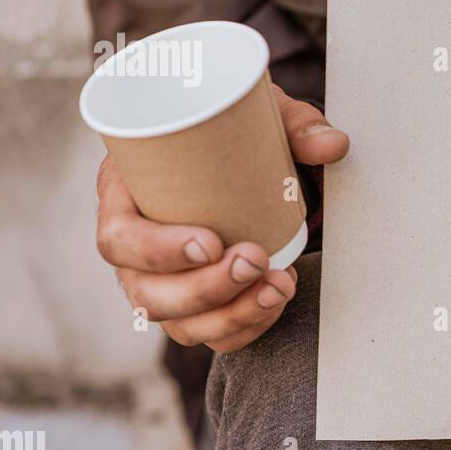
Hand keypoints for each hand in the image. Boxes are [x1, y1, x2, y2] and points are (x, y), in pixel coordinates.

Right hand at [94, 84, 348, 352]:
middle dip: (205, 288)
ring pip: (177, 322)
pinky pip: (207, 333)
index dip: (158, 251)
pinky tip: (274, 300)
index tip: (212, 243)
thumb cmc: (231, 132)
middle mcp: (132, 245)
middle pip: (146, 291)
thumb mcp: (256, 116)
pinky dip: (243, 326)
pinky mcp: (190, 303)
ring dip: (230, 313)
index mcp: (124, 193)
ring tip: (279, 285)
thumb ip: (296, 125)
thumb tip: (333, 144)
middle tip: (256, 262)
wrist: (243, 155)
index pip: (118, 237)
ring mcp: (156, 280)